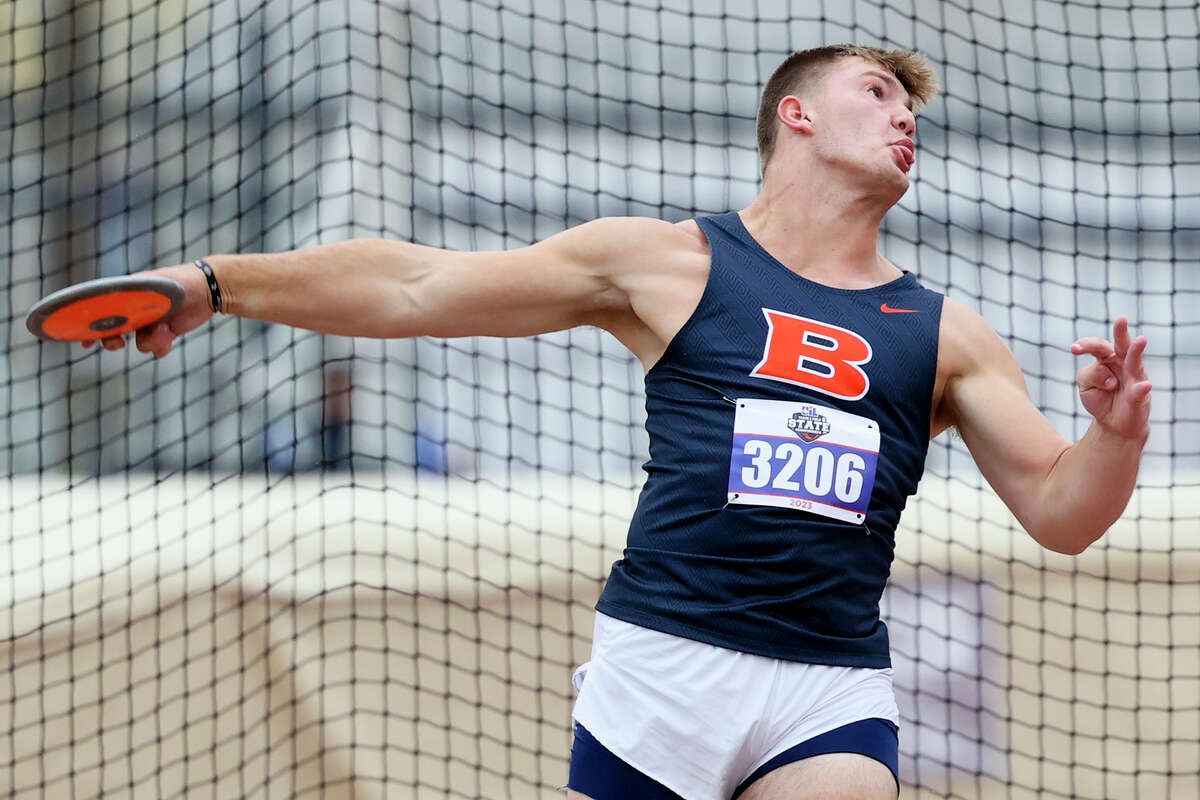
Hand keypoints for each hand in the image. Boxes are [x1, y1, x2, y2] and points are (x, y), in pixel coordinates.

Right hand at [81, 263, 215, 357]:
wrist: (208, 289)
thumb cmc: (177, 282)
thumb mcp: (150, 286)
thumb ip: (131, 296)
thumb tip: (115, 312)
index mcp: (125, 295)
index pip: (99, 310)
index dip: (87, 326)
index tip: (82, 340)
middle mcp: (134, 310)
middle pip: (113, 332)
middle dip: (112, 341)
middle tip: (118, 343)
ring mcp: (149, 323)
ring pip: (139, 344)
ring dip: (150, 340)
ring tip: (164, 329)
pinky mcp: (165, 333)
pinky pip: (156, 349)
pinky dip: (162, 345)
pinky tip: (170, 334)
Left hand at [1070, 316, 1151, 439]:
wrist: (1112, 422)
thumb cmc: (1099, 397)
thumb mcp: (1085, 384)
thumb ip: (1090, 374)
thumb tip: (1108, 377)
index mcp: (1107, 358)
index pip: (1098, 346)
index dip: (1086, 345)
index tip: (1074, 348)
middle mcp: (1123, 363)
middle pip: (1122, 345)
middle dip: (1121, 332)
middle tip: (1120, 319)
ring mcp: (1134, 377)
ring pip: (1135, 362)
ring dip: (1137, 351)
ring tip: (1141, 340)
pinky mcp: (1140, 395)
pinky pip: (1140, 390)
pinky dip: (1142, 387)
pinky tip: (1145, 385)